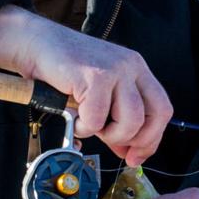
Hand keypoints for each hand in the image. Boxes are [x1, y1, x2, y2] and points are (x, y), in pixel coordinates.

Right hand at [0, 5, 171, 166]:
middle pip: (156, 115)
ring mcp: (116, 70)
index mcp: (137, 69)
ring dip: (109, 134)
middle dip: (138, 140)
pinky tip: (74, 117)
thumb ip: (115, 120)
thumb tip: (127, 150)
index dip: (152, 138)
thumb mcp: (99, 94)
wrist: (36, 44)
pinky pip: (97, 119)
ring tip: (89, 125)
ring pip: (131, 121)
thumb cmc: (64, 69)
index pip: (162, 109)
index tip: (136, 155)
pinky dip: (84, 127)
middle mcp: (132, 66)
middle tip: (117, 148)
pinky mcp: (95, 76)